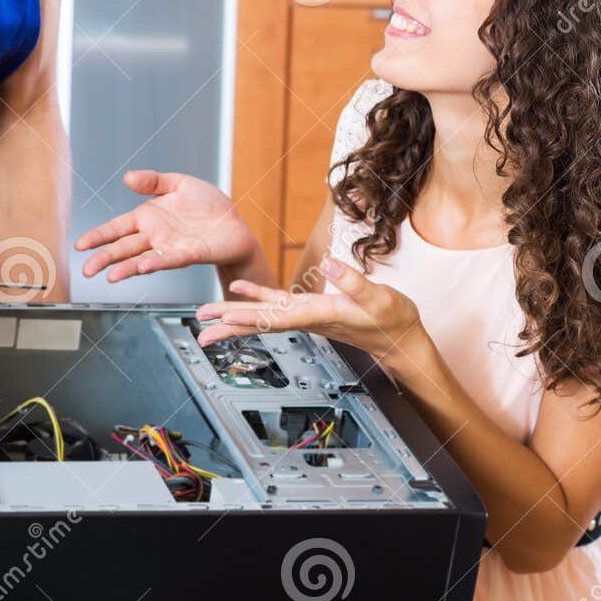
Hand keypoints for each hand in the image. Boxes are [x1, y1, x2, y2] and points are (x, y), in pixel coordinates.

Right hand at [75, 169, 258, 282]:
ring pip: (142, 259)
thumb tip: (128, 177)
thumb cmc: (208, 205)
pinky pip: (169, 259)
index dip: (99, 236)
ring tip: (109, 276)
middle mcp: (155, 236)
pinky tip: (143, 267)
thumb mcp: (179, 183)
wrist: (234, 224)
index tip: (80, 244)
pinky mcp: (189, 254)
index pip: (117, 228)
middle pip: (123, 248)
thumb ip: (154, 181)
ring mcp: (170, 247)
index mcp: (148, 217)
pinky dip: (155, 262)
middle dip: (104, 258)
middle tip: (86, 270)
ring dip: (125, 267)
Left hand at [194, 254, 430, 379]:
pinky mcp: (310, 308)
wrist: (399, 336)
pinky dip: (255, 295)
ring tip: (206, 314)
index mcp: (319, 315)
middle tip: (201, 326)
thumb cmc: (391, 320)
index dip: (250, 317)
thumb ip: (352, 281)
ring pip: (263, 314)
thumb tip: (328, 263)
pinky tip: (239, 289)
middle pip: (261, 321)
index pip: (278, 318)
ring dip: (234, 313)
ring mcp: (306, 314)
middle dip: (229, 323)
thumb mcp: (379, 298)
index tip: (225, 320)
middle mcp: (306, 317)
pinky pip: (275, 303)